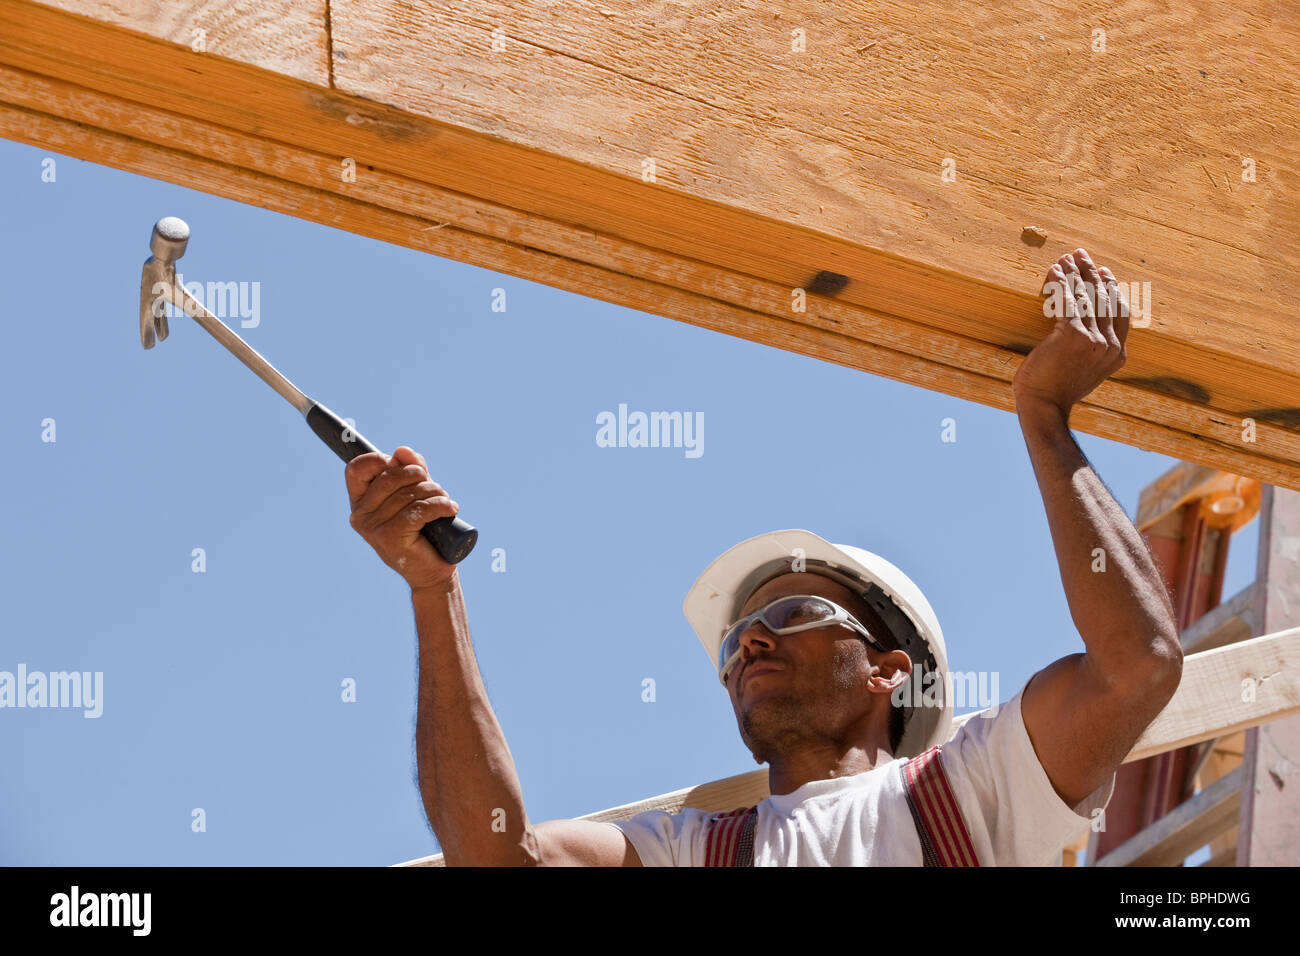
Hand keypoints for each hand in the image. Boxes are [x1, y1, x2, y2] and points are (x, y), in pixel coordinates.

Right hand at [344, 445, 460, 590]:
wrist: (431, 571)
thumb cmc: (423, 531)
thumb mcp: (415, 495)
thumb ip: (410, 471)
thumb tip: (403, 450)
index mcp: (360, 502)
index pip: (356, 469)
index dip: (379, 460)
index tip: (401, 465)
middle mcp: (360, 515)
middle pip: (390, 477)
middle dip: (419, 477)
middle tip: (437, 489)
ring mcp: (373, 528)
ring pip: (408, 494)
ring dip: (435, 492)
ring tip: (446, 502)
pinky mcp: (390, 537)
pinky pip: (419, 510)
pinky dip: (440, 506)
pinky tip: (450, 509)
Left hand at [1012, 248, 1129, 417]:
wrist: (1045, 406)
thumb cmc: (1056, 391)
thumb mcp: (1085, 372)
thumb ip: (1093, 352)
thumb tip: (1089, 333)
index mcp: (1118, 355)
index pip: (1119, 312)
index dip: (1111, 288)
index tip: (1102, 272)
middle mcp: (1111, 345)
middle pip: (1104, 299)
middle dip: (1091, 273)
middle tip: (1081, 255)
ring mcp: (1094, 340)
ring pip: (1086, 297)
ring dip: (1075, 273)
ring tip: (1066, 258)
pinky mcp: (1074, 335)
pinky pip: (1067, 302)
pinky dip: (1060, 283)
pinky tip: (1054, 271)